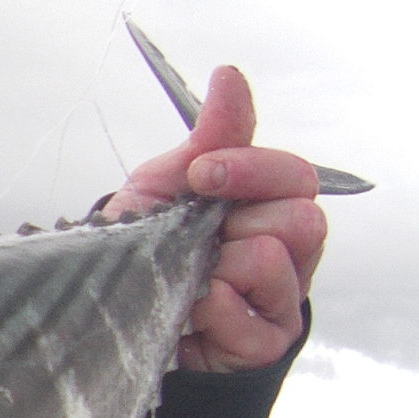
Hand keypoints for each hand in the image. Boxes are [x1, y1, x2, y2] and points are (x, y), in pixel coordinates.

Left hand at [104, 65, 327, 372]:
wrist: (117, 317)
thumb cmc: (152, 248)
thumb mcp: (168, 185)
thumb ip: (211, 136)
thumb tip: (230, 75)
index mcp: (271, 207)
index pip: (295, 176)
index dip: (250, 170)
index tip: (199, 175)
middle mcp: (288, 251)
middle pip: (301, 219)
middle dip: (234, 224)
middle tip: (196, 239)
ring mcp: (280, 299)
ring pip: (274, 262)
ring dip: (219, 267)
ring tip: (191, 277)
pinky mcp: (263, 342)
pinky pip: (250, 318)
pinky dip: (211, 310)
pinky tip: (190, 310)